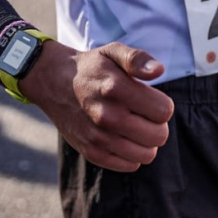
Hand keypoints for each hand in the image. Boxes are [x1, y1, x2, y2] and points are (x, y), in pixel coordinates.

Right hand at [20, 40, 174, 171]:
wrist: (53, 82)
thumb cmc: (91, 67)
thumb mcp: (112, 51)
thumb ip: (137, 59)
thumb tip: (159, 70)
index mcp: (116, 88)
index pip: (164, 111)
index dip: (162, 104)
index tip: (150, 98)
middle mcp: (107, 116)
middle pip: (159, 136)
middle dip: (158, 124)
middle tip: (144, 112)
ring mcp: (98, 137)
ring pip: (147, 154)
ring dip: (146, 140)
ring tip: (135, 124)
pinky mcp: (91, 152)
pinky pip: (130, 165)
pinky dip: (132, 154)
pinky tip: (123, 136)